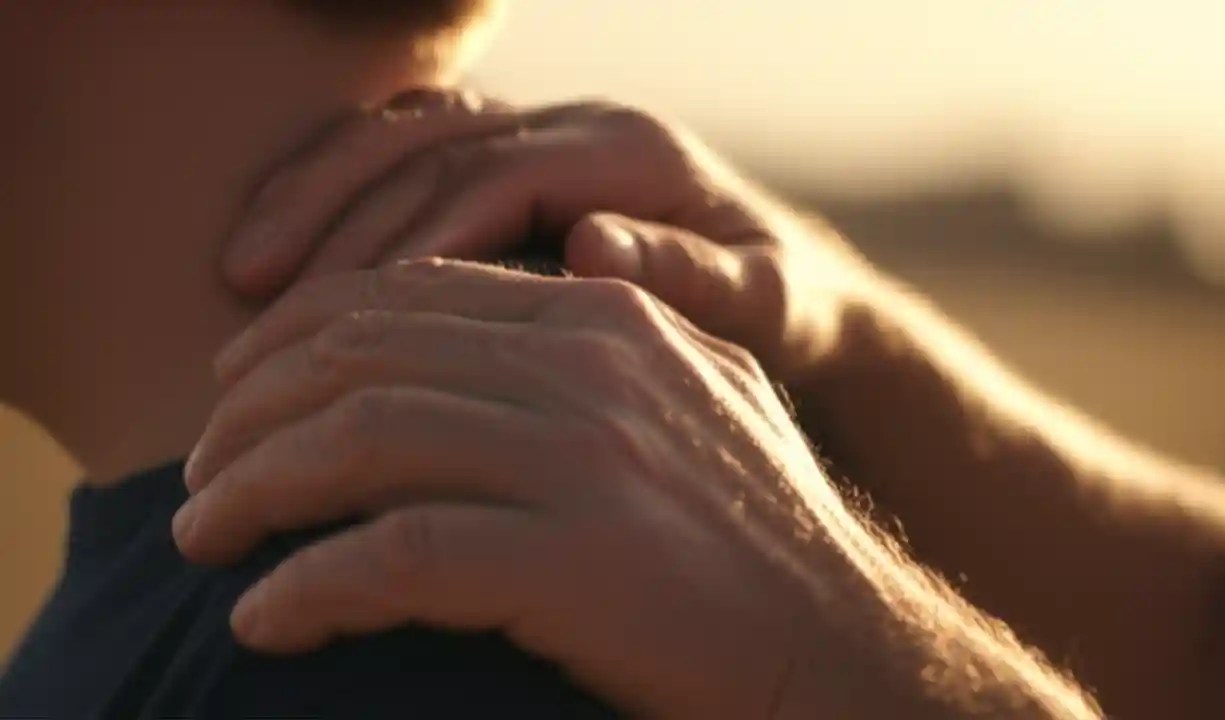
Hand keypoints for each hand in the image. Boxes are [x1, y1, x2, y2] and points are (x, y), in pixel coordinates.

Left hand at [178, 260, 873, 718]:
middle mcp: (587, 362)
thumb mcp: (691, 397)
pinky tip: (266, 621)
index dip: (288, 339)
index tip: (231, 396)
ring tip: (200, 539)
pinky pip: (394, 558)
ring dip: (251, 493)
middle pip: (359, 358)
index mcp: (601, 313)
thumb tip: (494, 326)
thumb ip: (604, 339)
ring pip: (357, 443)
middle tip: (196, 476)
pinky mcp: (573, 560)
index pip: (401, 296)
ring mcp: (582, 455)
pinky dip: (309, 587)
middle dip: (249, 416)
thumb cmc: (757, 536)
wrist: (843, 646)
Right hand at [223, 89, 865, 389]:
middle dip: (339, 215)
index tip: (342, 316)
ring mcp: (542, 141)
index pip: (499, 179)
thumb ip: (693, 278)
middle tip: (257, 293)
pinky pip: (409, 159)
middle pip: (435, 148)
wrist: (801, 300)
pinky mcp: (515, 168)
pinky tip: (279, 245)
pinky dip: (338, 193)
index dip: (415, 238)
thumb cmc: (784, 318)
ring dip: (317, 196)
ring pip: (405, 142)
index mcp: (633, 154)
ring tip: (241, 270)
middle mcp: (578, 129)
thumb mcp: (768, 307)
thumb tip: (588, 244)